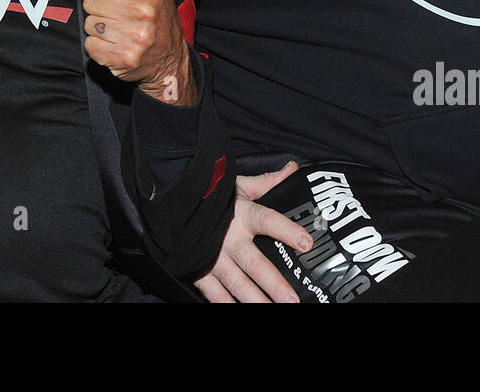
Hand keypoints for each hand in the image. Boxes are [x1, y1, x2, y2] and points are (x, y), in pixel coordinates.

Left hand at [84, 0, 194, 104]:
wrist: (169, 57)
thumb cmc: (160, 7)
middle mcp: (143, 10)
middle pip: (90, 1)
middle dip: (103, 7)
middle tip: (123, 12)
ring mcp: (134, 37)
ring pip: (89, 24)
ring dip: (101, 28)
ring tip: (121, 28)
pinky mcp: (123, 59)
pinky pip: (91, 47)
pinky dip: (101, 48)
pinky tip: (118, 44)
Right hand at [194, 162, 312, 301]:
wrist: (172, 199)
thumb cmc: (209, 193)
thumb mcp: (239, 184)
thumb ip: (267, 181)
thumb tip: (293, 169)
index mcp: (241, 213)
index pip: (267, 220)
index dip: (287, 231)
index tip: (306, 243)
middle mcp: (228, 237)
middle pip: (255, 263)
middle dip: (274, 283)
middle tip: (292, 299)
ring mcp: (212, 256)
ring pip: (237, 283)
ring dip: (255, 300)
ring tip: (273, 310)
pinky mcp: (198, 268)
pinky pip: (213, 292)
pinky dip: (225, 304)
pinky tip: (238, 311)